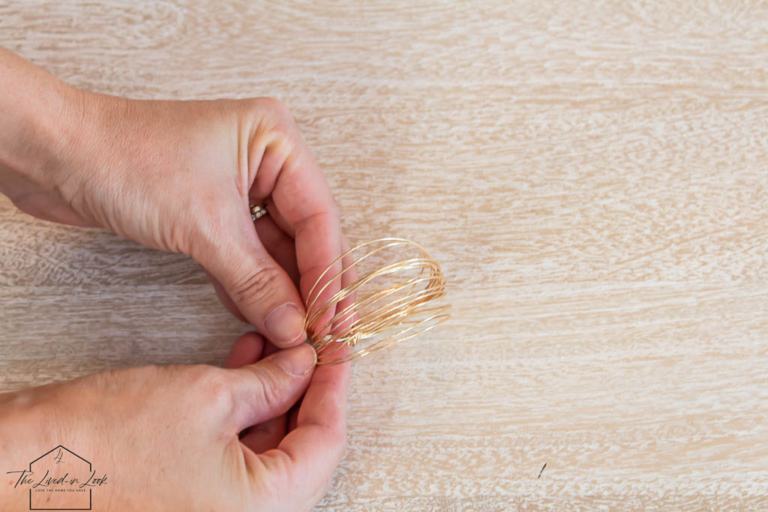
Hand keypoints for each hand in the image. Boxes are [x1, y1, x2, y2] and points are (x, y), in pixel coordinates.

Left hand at [0, 47, 343, 345]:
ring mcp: (239, 185)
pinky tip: (259, 315)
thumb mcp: (204, 225)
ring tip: (295, 331)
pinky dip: (250, 284)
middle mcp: (264, 159)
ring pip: (275, 248)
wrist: (54, 154)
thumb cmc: (124, 159)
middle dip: (311, 284)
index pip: (319, 215)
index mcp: (275, 140)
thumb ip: (255, 280)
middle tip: (327, 330)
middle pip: (305, 232)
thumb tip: (294, 325)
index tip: (332, 318)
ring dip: (281, 290)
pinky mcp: (212, 209)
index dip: (327, 272)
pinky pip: (245, 253)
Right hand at [0, 335, 348, 509]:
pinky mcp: (195, 500)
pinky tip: (243, 370)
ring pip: (270, 448)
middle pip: (301, 447)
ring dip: (273, 396)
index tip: (336, 350)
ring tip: (270, 346)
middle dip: (304, 389)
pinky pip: (238, 455)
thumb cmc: (109, 439)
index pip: (326, 442)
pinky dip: (245, 414)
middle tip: (307, 345)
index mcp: (263, 511)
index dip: (334, 387)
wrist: (31, 463)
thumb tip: (306, 362)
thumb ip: (271, 380)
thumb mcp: (208, 395)